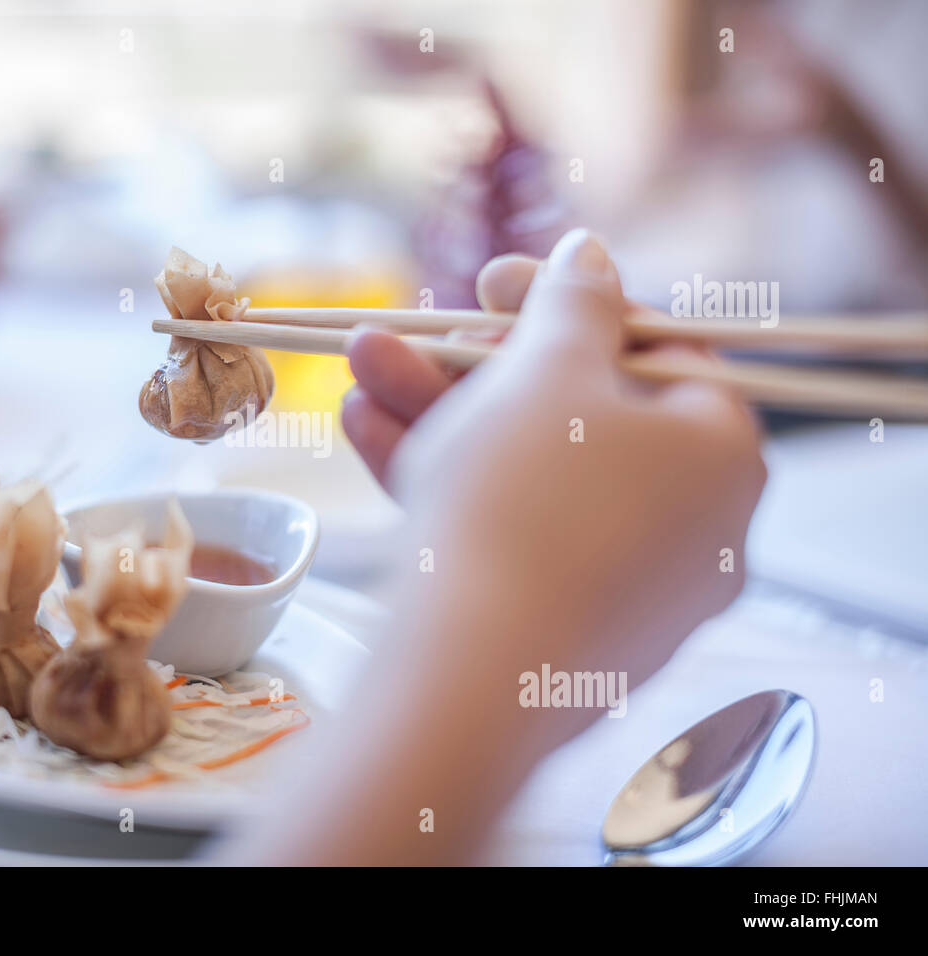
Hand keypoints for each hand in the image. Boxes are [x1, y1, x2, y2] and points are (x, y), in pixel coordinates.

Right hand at [394, 229, 765, 690]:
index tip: (487, 284)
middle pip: (577, 416)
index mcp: (722, 451)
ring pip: (529, 476)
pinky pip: (512, 533)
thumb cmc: (527, 499)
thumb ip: (573, 302)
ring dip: (441, 416)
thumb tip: (591, 253)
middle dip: (475, 366)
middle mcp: (695, 525)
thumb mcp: (548, 370)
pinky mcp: (565, 631)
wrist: (472, 674)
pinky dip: (448, 484)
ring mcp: (630, 587)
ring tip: (359, 373)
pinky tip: (368, 433)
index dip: (563, 303)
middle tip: (409, 329)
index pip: (651, 350)